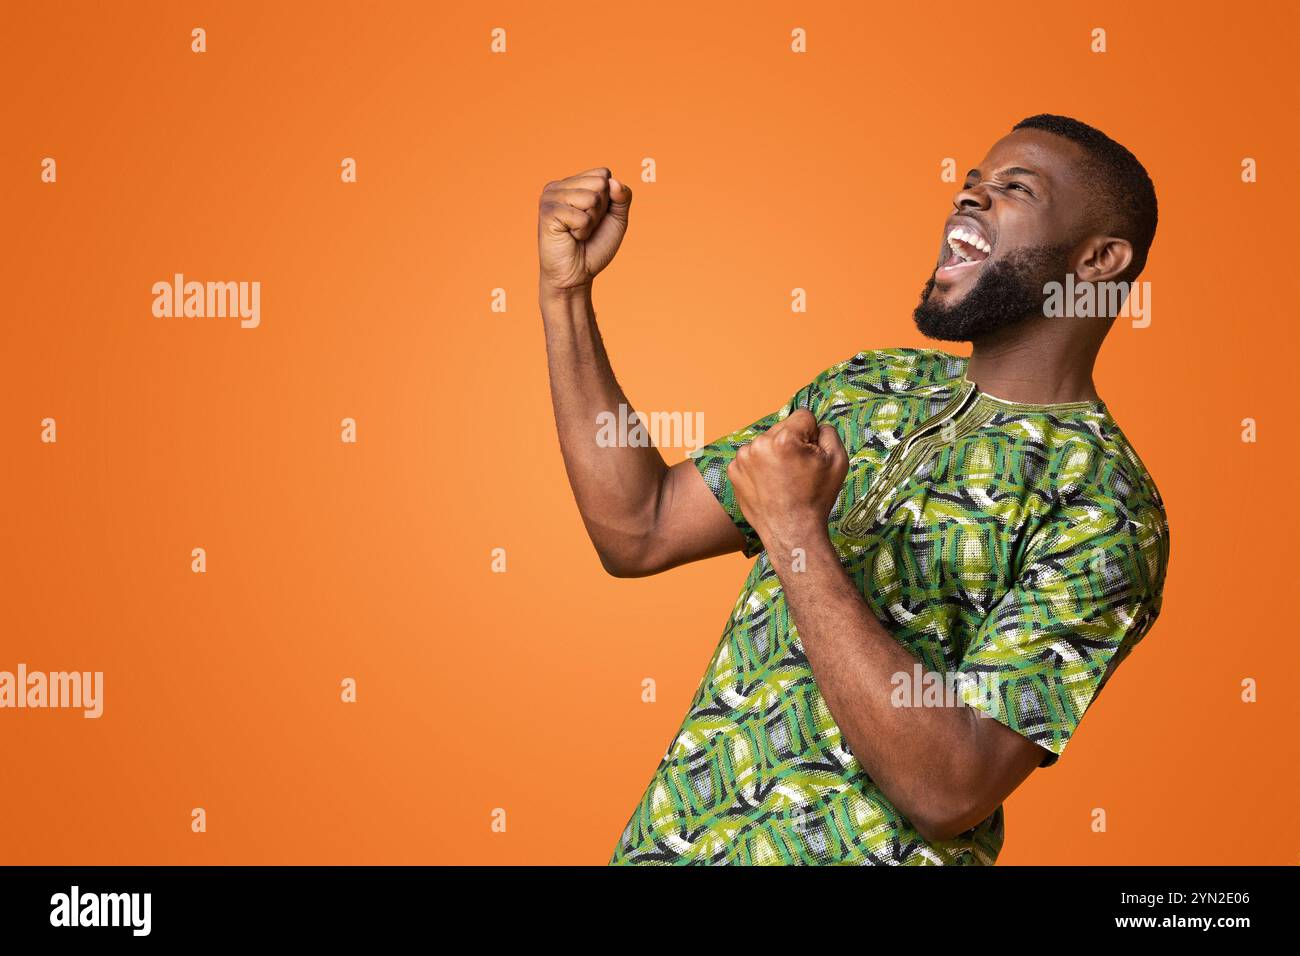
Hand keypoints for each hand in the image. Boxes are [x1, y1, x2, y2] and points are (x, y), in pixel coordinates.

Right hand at [537, 167, 632, 294]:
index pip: (603, 174)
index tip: (594, 217)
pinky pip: (581, 216)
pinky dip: (582, 231)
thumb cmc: (594, 246)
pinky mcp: (547, 212)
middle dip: (599, 210)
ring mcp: (551, 196)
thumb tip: (613, 181)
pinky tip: (569, 236)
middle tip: (584, 226)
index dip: (608, 199)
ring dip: (590, 222)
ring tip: (576, 232)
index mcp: (573, 183)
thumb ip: (622, 197)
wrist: (576, 274)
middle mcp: (560, 185)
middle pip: (599, 184)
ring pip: (591, 198)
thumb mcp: (617, 219)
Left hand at [727, 409, 848, 550]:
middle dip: (792, 443)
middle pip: (783, 428)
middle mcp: (759, 443)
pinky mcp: (733, 470)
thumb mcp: (838, 461)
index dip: (812, 435)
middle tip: (797, 471)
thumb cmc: (816, 498)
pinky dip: (760, 467)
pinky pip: (752, 457)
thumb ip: (828, 432)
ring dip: (775, 454)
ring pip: (766, 442)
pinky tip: (769, 485)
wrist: (791, 531)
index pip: (804, 416)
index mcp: (784, 438)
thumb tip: (815, 424)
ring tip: (782, 479)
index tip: (811, 455)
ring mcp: (743, 457)